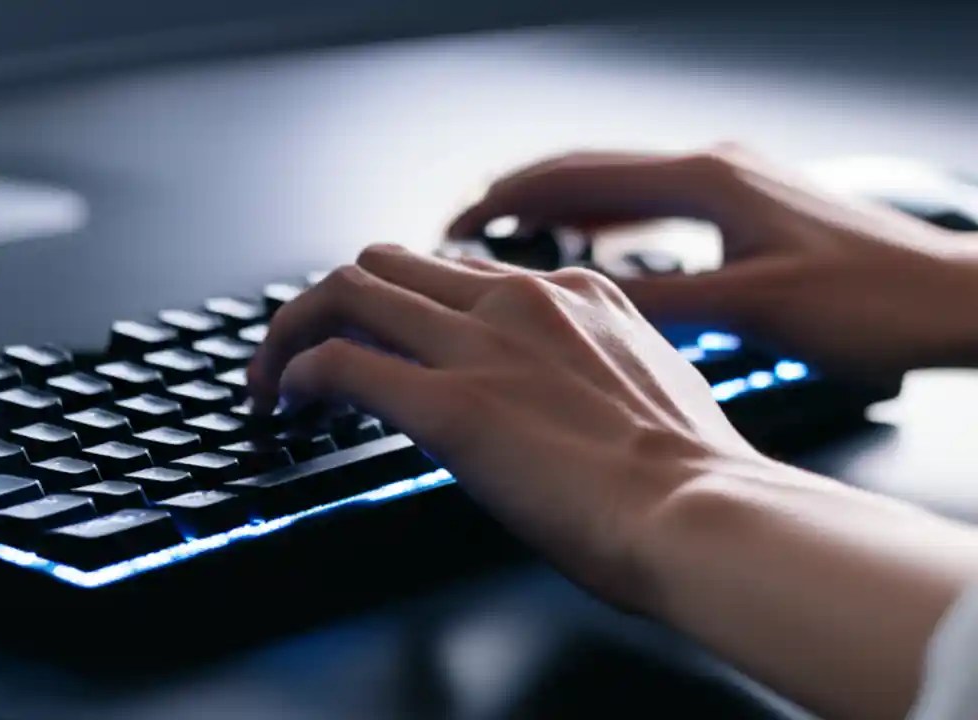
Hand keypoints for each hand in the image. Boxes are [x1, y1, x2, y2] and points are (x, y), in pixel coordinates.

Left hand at [246, 245, 773, 608]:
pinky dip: (297, 372)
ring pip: (349, 290)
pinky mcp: (448, 405)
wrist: (706, 515)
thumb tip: (548, 390)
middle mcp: (517, 301)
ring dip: (294, 328)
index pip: (452, 271)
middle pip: (387, 263)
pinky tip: (288, 400)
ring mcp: (479, 347)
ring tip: (273, 373)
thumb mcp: (644, 385)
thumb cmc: (690, 475)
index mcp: (571, 294)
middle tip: (303, 344)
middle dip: (333, 299)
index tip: (380, 334)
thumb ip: (587, 366)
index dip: (401, 301)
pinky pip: (340, 363)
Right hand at [448, 145, 977, 380]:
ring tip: (507, 241)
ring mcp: (731, 183)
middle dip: (517, 196)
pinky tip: (591, 249)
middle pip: (587, 169)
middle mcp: (713, 168)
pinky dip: (606, 223)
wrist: (953, 299)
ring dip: (558, 209)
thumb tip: (577, 302)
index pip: (575, 176)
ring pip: (618, 185)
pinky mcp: (747, 208)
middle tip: (458, 229)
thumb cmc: (873, 302)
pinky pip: (653, 205)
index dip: (504, 199)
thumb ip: (660, 302)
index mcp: (705, 181)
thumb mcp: (751, 311)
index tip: (452, 224)